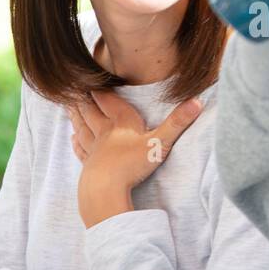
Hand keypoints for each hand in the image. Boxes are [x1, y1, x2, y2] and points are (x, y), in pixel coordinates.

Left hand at [67, 90, 202, 227]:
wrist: (104, 190)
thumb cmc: (131, 165)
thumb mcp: (159, 142)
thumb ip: (178, 122)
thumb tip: (198, 101)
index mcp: (121, 123)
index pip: (109, 101)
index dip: (101, 90)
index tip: (93, 79)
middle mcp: (104, 133)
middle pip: (91, 112)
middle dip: (85, 100)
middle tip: (74, 88)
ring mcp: (94, 150)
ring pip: (83, 128)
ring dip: (76, 116)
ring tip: (70, 107)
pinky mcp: (89, 167)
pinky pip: (81, 151)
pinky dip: (76, 142)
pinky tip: (72, 139)